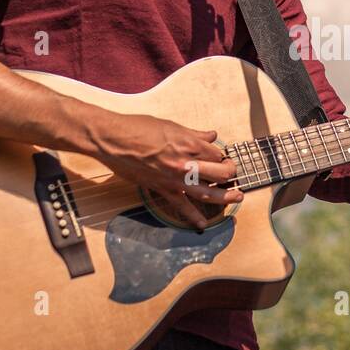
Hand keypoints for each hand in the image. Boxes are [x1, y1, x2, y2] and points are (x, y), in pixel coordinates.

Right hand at [88, 112, 241, 227]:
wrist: (113, 139)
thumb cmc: (138, 128)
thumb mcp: (171, 125)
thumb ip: (194, 133)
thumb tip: (211, 135)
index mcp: (189, 143)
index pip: (217, 154)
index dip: (222, 156)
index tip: (222, 158)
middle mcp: (186, 163)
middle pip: (220, 173)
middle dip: (231, 175)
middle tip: (233, 176)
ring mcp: (175, 178)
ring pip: (208, 192)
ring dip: (225, 197)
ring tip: (236, 198)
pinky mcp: (162, 189)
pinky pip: (181, 206)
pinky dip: (193, 217)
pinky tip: (203, 224)